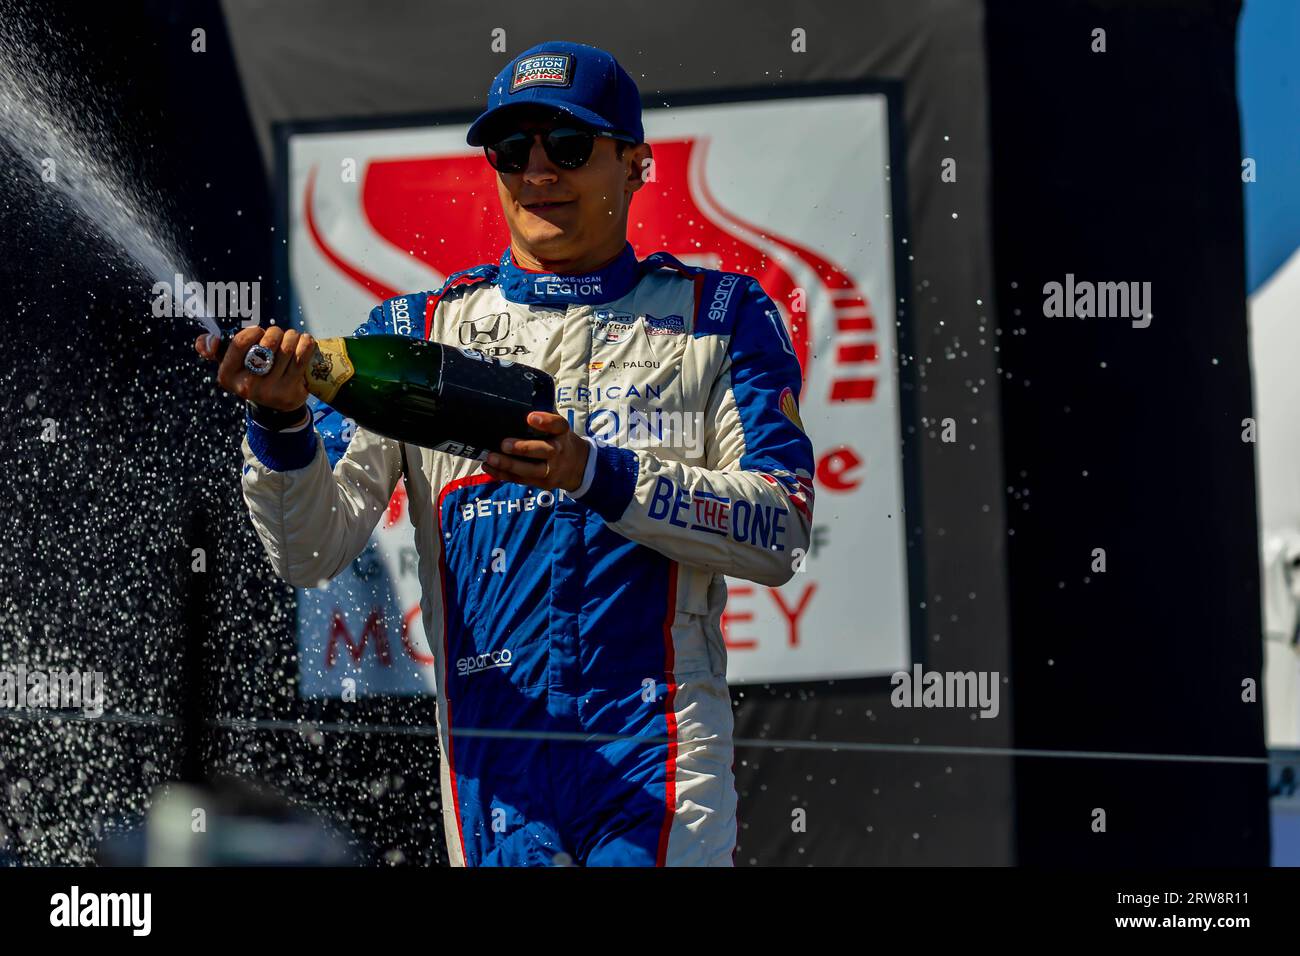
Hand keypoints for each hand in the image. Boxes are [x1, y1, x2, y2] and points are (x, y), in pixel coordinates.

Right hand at [195, 326, 315, 412]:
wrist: (278, 404)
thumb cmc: (253, 374)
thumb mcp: (231, 364)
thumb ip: (212, 349)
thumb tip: (206, 342)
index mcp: (228, 376)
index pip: (239, 343)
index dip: (252, 331)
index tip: (258, 332)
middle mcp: (247, 386)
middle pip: (266, 344)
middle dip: (275, 333)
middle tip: (279, 335)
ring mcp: (270, 391)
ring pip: (286, 349)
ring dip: (292, 337)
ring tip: (292, 338)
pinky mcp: (290, 391)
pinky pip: (301, 358)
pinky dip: (306, 344)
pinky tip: (305, 342)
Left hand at [483, 412, 589, 492]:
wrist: (579, 467)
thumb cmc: (560, 439)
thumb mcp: (559, 427)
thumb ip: (543, 416)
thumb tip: (514, 400)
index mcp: (562, 432)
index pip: (558, 425)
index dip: (546, 421)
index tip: (530, 417)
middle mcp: (559, 451)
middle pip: (543, 451)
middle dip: (523, 448)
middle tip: (504, 444)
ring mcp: (551, 470)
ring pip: (529, 470)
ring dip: (508, 464)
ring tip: (490, 458)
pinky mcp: (541, 483)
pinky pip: (521, 480)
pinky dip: (503, 474)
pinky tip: (488, 467)